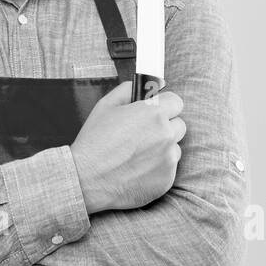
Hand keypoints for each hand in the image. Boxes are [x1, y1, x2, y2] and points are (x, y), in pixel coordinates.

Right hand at [69, 81, 185, 213]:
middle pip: (179, 125)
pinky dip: (157, 168)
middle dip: (165, 126)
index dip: (163, 106)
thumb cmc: (94, 142)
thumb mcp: (105, 106)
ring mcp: (168, 160)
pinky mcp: (166, 180)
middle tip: (143, 134)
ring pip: (174, 148)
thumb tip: (146, 85)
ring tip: (137, 154)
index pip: (176, 102)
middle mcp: (166, 135)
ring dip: (162, 148)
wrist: (86, 180)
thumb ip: (129, 90)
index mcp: (153, 113)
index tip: (154, 112)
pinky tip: (136, 169)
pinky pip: (169, 169)